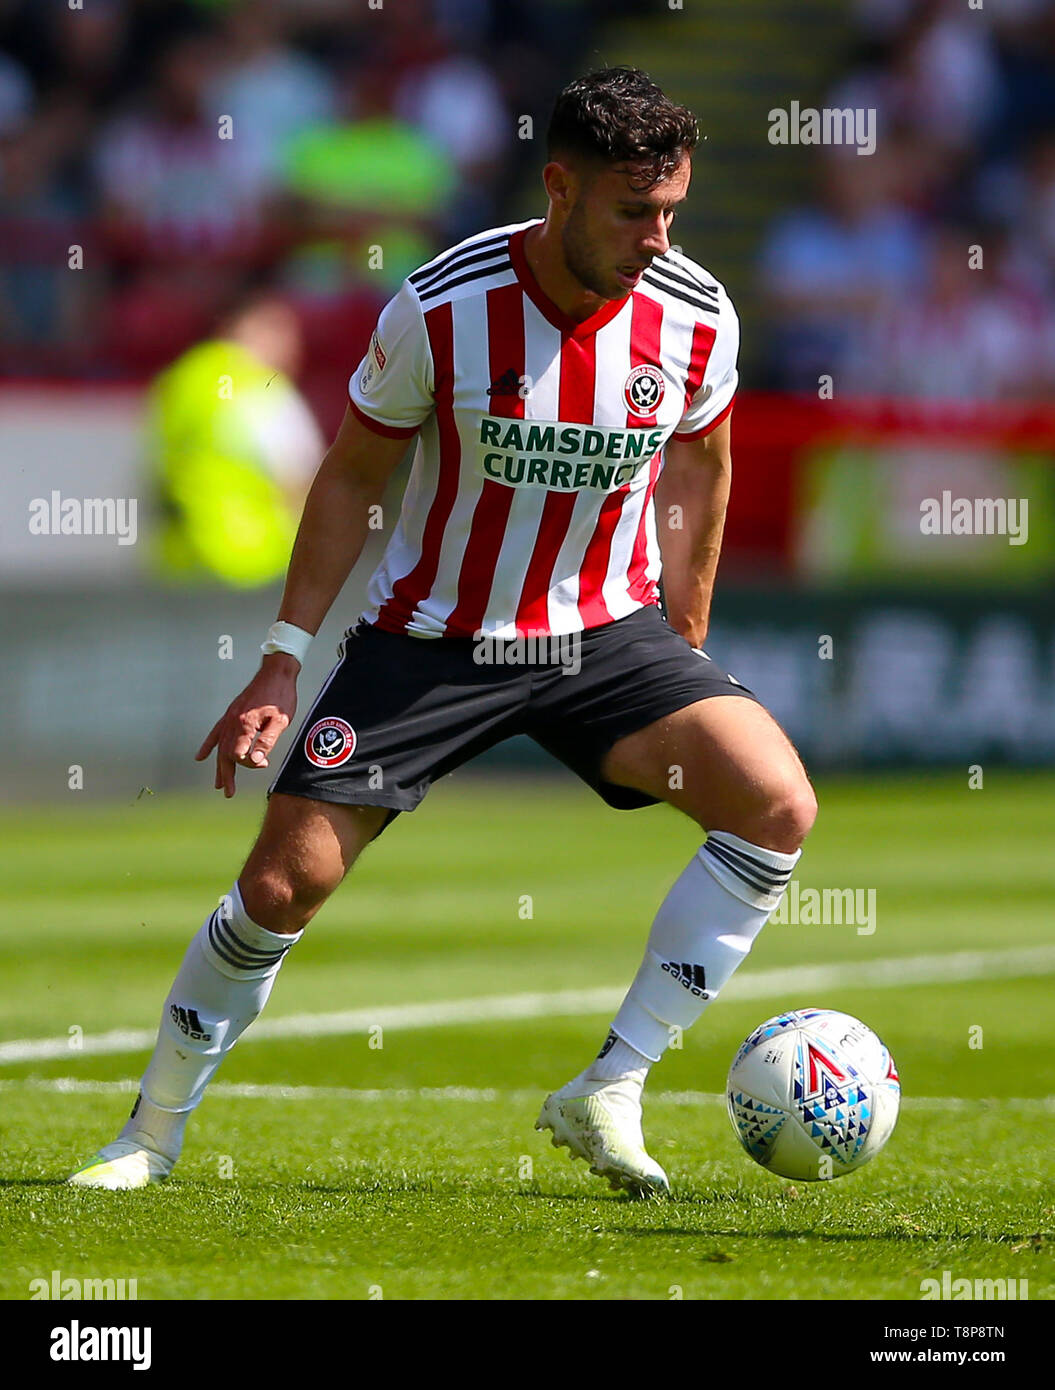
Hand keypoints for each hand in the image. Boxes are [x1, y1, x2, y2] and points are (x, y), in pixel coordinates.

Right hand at [195, 655, 298, 797]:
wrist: (276, 672)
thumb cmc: (281, 696)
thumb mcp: (281, 721)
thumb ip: (267, 741)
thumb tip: (256, 760)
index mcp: (245, 724)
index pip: (239, 754)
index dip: (249, 763)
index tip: (264, 761)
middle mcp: (233, 722)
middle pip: (225, 754)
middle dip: (227, 775)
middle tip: (227, 793)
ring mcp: (229, 718)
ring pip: (220, 747)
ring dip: (219, 766)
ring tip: (218, 784)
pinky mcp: (231, 714)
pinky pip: (215, 733)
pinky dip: (208, 746)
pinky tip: (200, 757)